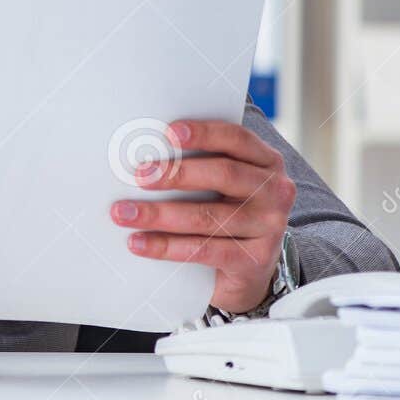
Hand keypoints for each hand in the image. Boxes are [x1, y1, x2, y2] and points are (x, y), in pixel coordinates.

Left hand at [110, 119, 295, 313]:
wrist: (252, 267)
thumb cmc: (228, 211)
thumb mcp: (224, 185)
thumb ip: (200, 165)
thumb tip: (145, 157)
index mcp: (266, 162)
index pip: (237, 139)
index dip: (204, 133)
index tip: (169, 132)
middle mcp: (275, 191)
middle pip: (224, 175)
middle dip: (177, 173)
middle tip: (140, 175)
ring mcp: (269, 226)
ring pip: (207, 216)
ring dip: (159, 214)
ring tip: (123, 213)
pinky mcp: (255, 259)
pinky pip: (204, 250)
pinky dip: (166, 246)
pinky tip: (138, 243)